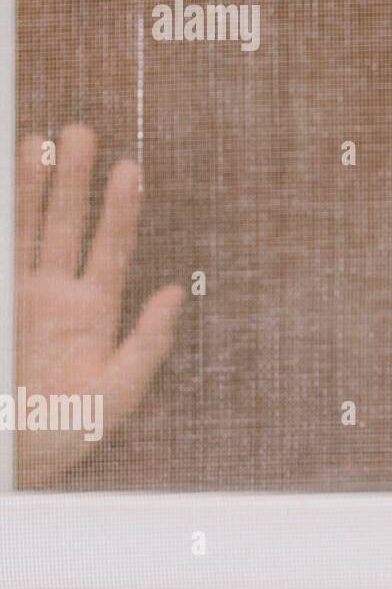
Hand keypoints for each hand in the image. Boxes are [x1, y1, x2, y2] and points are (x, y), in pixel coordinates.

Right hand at [15, 125, 183, 486]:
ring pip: (24, 230)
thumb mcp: (118, 394)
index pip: (111, 248)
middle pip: (65, 225)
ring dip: (29, 187)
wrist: (11, 458)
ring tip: (34, 141)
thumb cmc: (67, 434)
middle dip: (72, 179)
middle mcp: (53, 295)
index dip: (120, 208)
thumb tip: (176, 292)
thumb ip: (148, 344)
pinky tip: (1, 189)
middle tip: (80, 130)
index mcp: (92, 311)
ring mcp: (16, 296)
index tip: (129, 167)